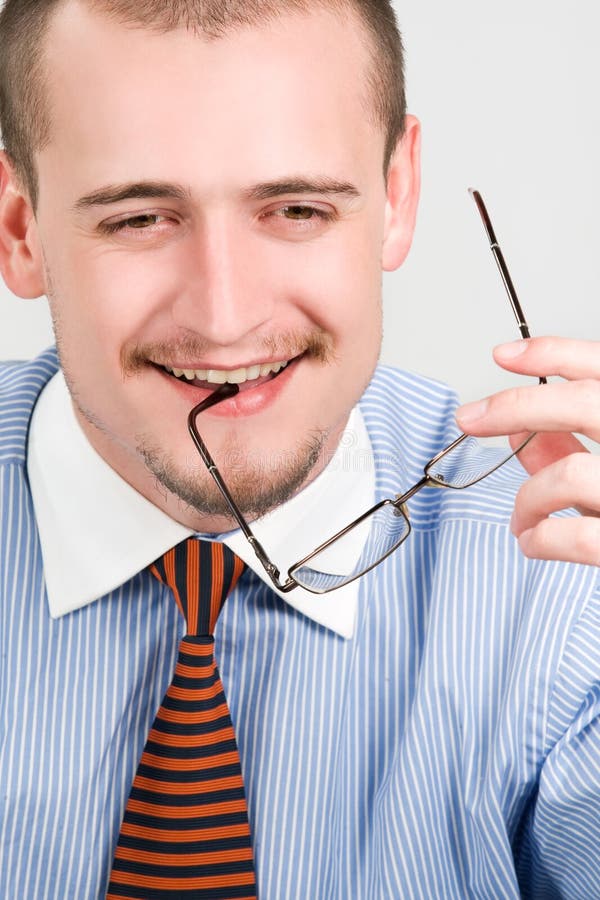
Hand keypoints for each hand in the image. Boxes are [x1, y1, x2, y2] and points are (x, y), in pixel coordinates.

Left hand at [455, 336, 599, 565]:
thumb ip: (572, 449)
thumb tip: (518, 427)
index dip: (553, 353)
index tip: (506, 355)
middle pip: (584, 402)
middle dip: (515, 405)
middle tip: (471, 418)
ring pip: (569, 473)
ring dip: (528, 498)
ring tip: (520, 519)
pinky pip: (575, 537)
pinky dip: (540, 539)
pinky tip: (533, 542)